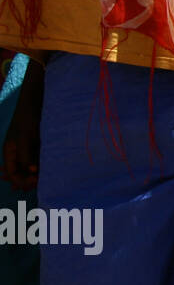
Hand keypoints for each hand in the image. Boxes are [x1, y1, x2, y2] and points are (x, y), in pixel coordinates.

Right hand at [2, 62, 42, 191]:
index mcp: (10, 151)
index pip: (12, 172)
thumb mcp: (25, 136)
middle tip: (41, 184)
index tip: (34, 181)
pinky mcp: (40, 143)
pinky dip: (44, 165)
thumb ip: (26, 154)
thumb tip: (32, 172)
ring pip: (32, 166)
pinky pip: (41, 158)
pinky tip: (52, 170)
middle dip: (28, 180)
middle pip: (21, 172)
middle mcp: (18, 151)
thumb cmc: (27, 117)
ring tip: (47, 181)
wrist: (38, 100)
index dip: (21, 180)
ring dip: (37, 175)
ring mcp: (29, 148)